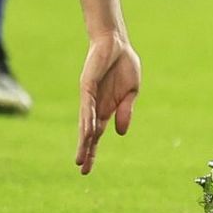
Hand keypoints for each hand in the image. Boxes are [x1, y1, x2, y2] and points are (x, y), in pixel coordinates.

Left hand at [74, 32, 140, 174]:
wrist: (116, 43)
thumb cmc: (123, 64)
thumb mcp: (131, 91)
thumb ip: (125, 111)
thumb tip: (120, 133)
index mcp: (106, 109)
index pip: (97, 134)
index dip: (92, 151)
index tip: (86, 169)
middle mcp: (95, 106)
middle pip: (88, 133)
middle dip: (86, 151)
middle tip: (82, 169)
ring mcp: (90, 97)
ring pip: (85, 122)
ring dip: (84, 140)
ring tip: (81, 156)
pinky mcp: (87, 86)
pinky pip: (87, 105)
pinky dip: (88, 118)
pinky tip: (87, 131)